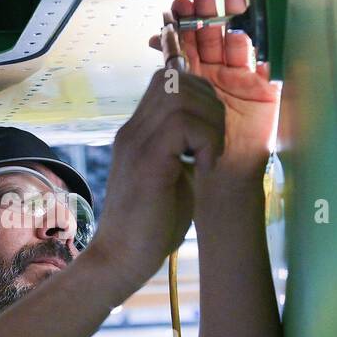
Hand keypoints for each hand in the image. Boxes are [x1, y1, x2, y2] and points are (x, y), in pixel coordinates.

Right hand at [84, 68, 225, 298]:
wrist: (122, 258)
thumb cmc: (150, 225)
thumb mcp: (171, 175)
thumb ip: (182, 149)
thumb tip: (206, 132)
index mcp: (138, 132)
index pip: (167, 79)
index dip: (199, 93)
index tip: (211, 131)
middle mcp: (133, 130)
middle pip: (174, 78)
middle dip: (210, 104)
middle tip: (214, 143)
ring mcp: (136, 142)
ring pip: (181, 95)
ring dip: (210, 122)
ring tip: (210, 156)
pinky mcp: (147, 160)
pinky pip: (183, 124)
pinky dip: (206, 141)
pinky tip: (203, 167)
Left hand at [149, 0, 280, 182]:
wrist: (215, 183)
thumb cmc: (190, 149)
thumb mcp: (173, 107)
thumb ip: (170, 72)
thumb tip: (156, 38)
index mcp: (192, 74)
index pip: (189, 37)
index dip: (186, 18)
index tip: (178, 3)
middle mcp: (217, 73)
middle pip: (215, 33)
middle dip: (210, 12)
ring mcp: (242, 81)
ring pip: (238, 44)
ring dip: (234, 23)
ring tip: (230, 5)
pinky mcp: (264, 93)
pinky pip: (264, 66)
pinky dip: (257, 52)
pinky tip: (244, 43)